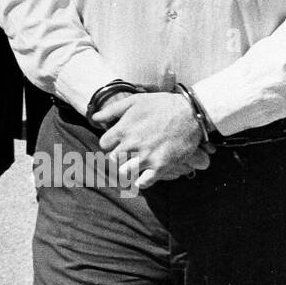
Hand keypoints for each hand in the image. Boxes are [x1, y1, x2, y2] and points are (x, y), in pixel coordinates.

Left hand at [93, 92, 212, 188]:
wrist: (191, 112)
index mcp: (124, 128)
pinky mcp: (161, 166)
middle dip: (117, 157)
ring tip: (134, 165)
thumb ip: (112, 110)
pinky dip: (141, 182)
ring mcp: (146, 157)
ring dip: (127, 170)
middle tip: (126, 155)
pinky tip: (143, 176)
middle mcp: (132, 144)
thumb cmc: (162, 104)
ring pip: (124, 173)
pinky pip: (143, 183)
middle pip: (112, 160)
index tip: (118, 142)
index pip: (104, 144)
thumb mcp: (136, 101)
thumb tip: (94, 118)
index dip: (110, 143)